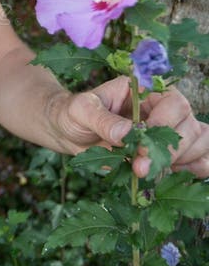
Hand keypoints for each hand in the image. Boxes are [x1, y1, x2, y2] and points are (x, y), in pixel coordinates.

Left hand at [52, 76, 208, 179]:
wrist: (69, 130)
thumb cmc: (75, 113)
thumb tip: (127, 133)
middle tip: (140, 168)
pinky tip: (176, 174)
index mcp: (147, 91)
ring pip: (199, 142)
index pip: (174, 104)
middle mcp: (164, 109)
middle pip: (191, 126)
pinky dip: (194, 169)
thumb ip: (103, 119)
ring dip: (180, 162)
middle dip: (169, 152)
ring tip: (147, 172)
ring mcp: (169, 131)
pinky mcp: (168, 153)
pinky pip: (196, 159)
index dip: (164, 126)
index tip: (142, 147)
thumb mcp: (82, 110)